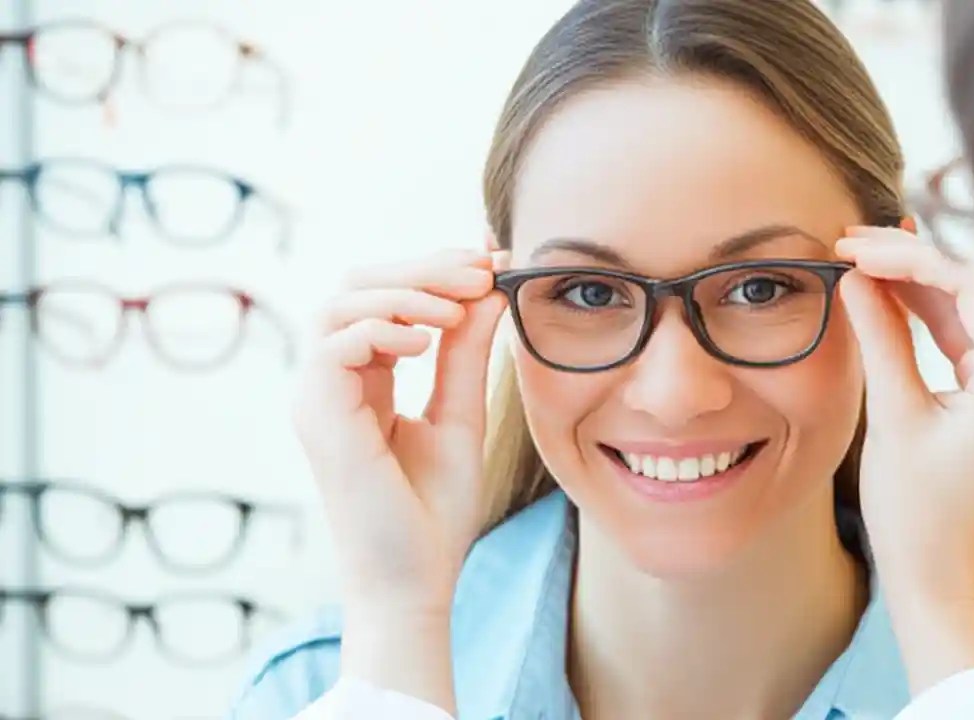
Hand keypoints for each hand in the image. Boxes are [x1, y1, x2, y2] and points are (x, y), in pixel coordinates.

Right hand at [290, 247, 507, 708]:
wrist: (415, 579)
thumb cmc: (434, 510)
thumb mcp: (462, 413)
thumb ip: (468, 351)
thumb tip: (489, 286)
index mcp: (364, 377)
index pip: (385, 296)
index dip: (434, 268)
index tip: (490, 258)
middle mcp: (332, 380)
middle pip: (357, 285)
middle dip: (421, 267)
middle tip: (478, 268)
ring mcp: (318, 397)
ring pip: (339, 304)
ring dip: (403, 292)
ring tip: (456, 307)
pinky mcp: (317, 416)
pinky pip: (334, 345)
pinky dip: (380, 330)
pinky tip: (425, 346)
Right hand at [836, 224, 973, 691]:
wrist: (942, 582)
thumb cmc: (922, 517)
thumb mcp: (894, 421)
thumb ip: (880, 341)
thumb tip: (853, 278)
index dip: (910, 257)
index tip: (855, 249)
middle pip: (973, 284)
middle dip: (909, 258)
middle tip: (847, 241)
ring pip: (964, 305)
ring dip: (911, 280)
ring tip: (856, 253)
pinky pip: (959, 333)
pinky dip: (921, 311)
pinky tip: (884, 287)